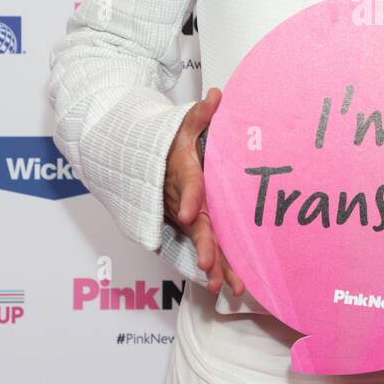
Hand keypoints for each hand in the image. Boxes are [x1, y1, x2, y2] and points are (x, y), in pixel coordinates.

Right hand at [163, 86, 247, 297]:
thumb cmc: (172, 145)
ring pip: (202, 243)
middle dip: (202, 245)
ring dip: (213, 265)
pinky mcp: (195, 228)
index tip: (189, 214)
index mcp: (184, 174)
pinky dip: (218, 267)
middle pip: (194, 225)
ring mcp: (188, 218)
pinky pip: (207, 247)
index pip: (187, 186)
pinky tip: (232, 287)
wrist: (151, 164)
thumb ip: (201, 115)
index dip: (189, 199)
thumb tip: (217, 96)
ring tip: (224, 287)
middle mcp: (184, 201)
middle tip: (208, 264)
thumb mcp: (184, 127)